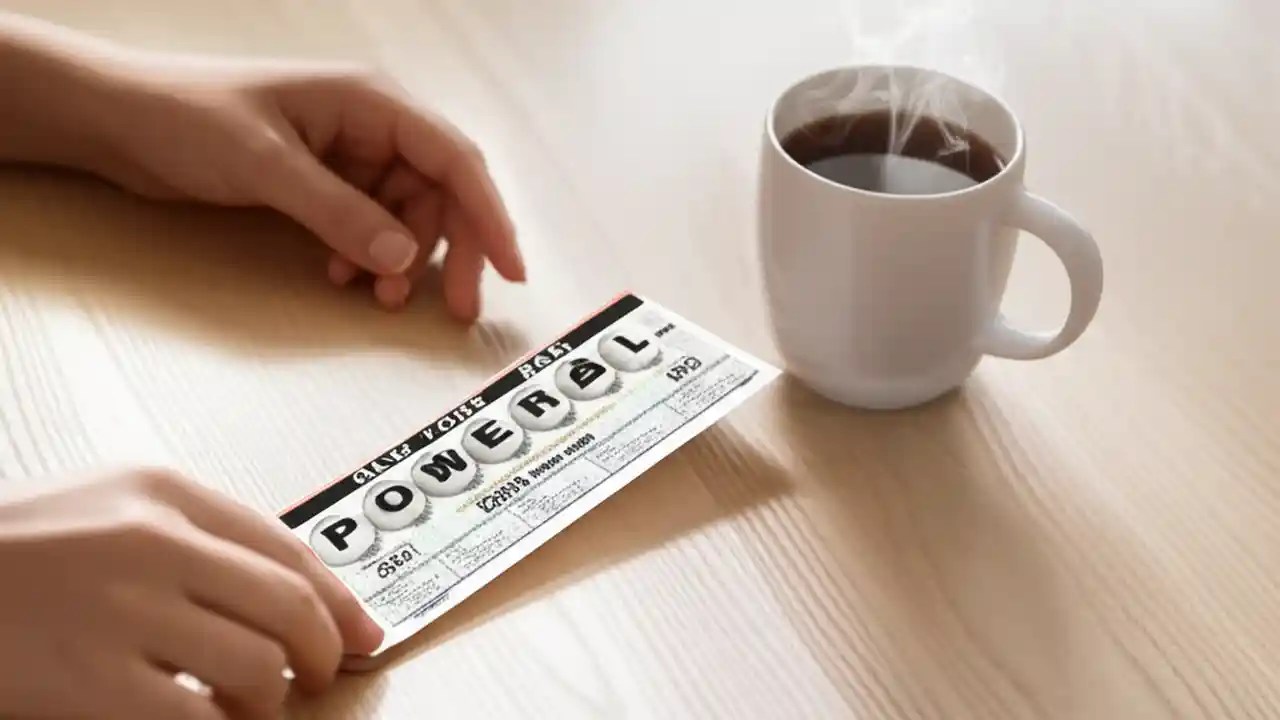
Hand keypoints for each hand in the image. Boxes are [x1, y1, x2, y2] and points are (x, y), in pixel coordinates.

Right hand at [0, 468, 383, 719]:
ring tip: (244, 706)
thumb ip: (196, 536)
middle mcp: (151, 542)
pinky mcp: (90, 684)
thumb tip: (294, 591)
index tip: (366, 634)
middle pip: (291, 608)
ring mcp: (122, 612)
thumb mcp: (105, 508)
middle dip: (323, 654)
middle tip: (319, 677)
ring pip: (257, 669)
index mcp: (161, 492)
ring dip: (266, 702)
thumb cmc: (11, 555)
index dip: (342, 600)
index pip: (290, 546)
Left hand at [95, 56, 524, 319]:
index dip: (490, 216)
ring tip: (376, 298)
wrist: (116, 119)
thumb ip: (339, 213)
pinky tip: (341, 276)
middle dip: (452, 252)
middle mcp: (370, 125)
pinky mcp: (325, 181)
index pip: (455, 159)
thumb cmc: (183, 115)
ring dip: (400, 261)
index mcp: (371, 101)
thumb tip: (404, 260)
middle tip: (457, 306)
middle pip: (441, 194)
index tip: (510, 268)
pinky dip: (366, 257)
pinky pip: (369, 226)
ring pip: (407, 217)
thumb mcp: (266, 165)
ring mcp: (348, 154)